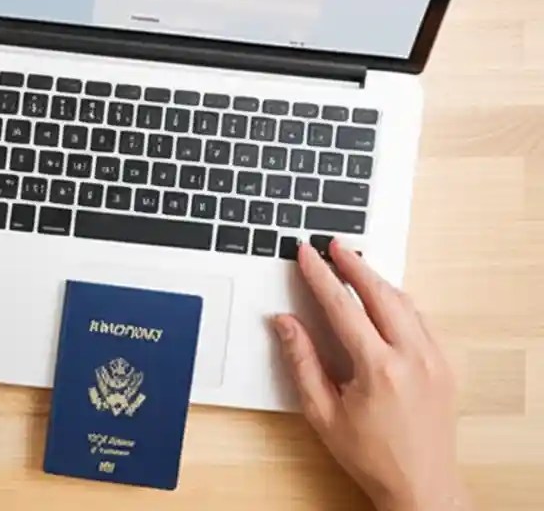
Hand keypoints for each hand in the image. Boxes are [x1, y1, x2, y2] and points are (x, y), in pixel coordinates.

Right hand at [273, 239, 469, 510]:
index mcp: (379, 369)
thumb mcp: (322, 412)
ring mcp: (434, 360)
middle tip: (333, 245)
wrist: (420, 485)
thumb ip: (301, 362)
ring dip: (377, 279)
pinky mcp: (445, 366)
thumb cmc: (370, 456)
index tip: (305, 255)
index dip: (320, 276)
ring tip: (354, 263)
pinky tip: (384, 296)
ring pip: (405, 302)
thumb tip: (285, 323)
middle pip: (380, 293)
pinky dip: (399, 301)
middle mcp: (412, 357)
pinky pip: (421, 320)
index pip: (343, 307)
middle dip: (354, 264)